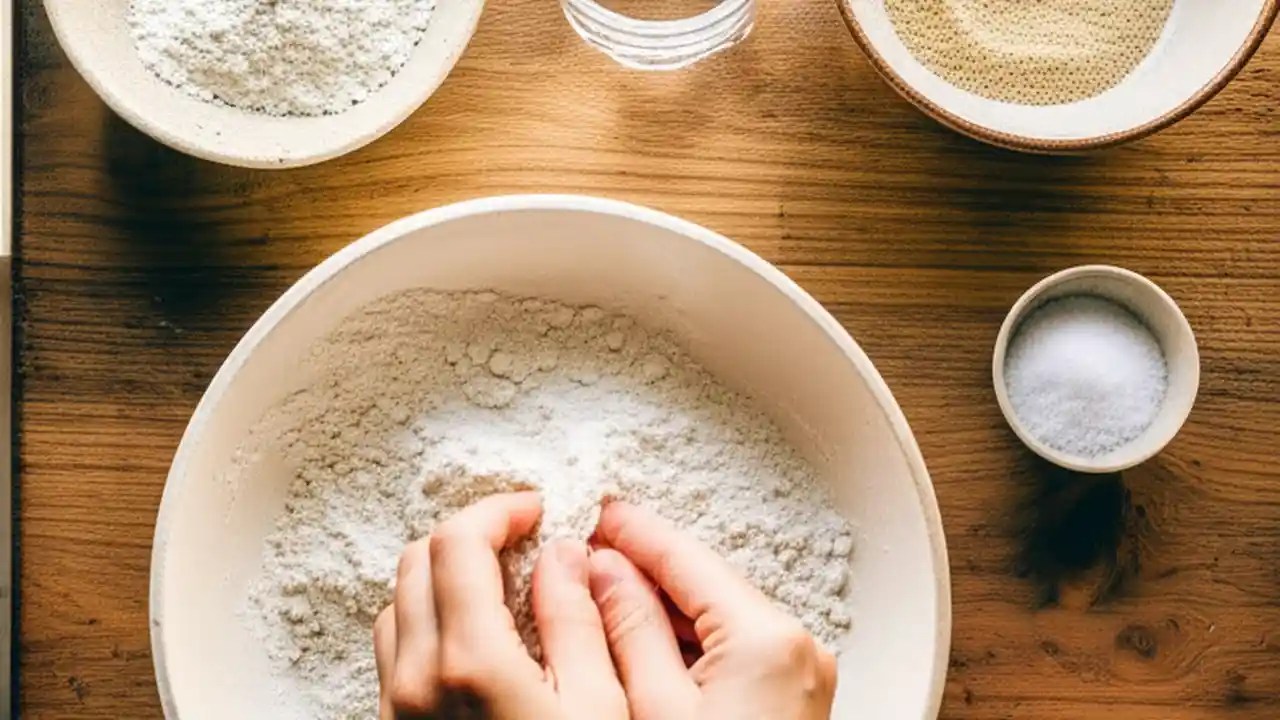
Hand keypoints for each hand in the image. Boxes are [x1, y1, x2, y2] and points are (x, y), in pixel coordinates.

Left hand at [373, 492, 627, 718]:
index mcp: (470, 662)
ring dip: (444, 578)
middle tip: (522, 541)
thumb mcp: (599, 707)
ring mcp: (397, 705)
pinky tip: (477, 637)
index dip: (498, 511)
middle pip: (418, 561)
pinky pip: (396, 649)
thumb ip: (578, 621)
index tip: (535, 511)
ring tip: (502, 589)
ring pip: (399, 603)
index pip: (458, 542)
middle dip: (470, 536)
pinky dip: (430, 619)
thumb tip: (563, 554)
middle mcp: (417, 679)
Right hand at [589, 501, 837, 719]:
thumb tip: (606, 570)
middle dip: (647, 570)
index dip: (637, 533)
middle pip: (708, 586)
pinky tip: (652, 644)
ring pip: (722, 618)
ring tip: (608, 599)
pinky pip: (737, 650)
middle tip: (591, 556)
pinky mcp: (796, 698)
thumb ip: (630, 629)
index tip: (603, 514)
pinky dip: (694, 642)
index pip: (689, 561)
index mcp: (768, 640)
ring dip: (667, 608)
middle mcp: (799, 647)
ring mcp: (803, 674)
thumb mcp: (656, 708)